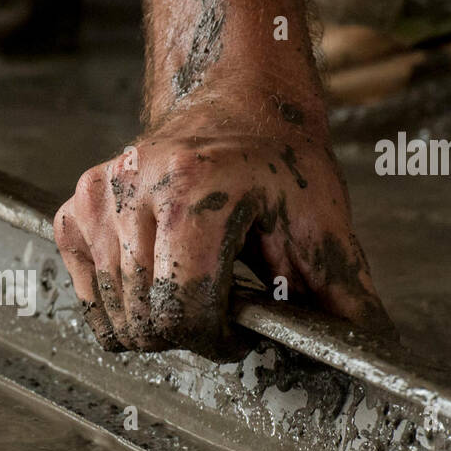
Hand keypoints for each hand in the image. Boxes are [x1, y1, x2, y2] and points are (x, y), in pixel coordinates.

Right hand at [53, 109, 393, 357]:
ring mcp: (100, 198)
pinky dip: (119, 307)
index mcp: (194, 190)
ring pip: (116, 316)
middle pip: (147, 320)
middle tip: (219, 312)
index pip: (183, 310)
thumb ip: (344, 293)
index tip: (239, 335)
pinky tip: (155, 280)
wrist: (232, 99)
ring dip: (156, 321)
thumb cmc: (274, 158)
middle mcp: (136, 189)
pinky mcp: (78, 208)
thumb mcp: (320, 221)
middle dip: (187, 335)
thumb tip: (373, 350)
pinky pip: (89, 295)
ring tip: (193, 288)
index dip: (216, 342)